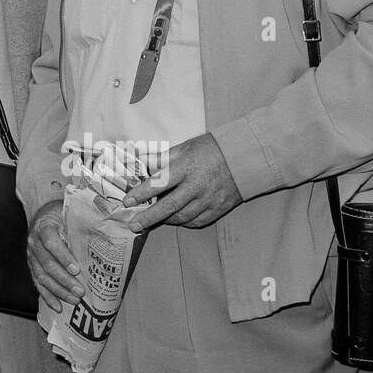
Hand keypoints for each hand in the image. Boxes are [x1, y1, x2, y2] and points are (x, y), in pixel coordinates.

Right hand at [26, 197, 82, 311]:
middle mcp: (34, 242)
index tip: (77, 269)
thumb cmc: (61, 214)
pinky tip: (58, 307)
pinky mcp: (32, 266)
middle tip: (80, 291)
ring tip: (74, 300)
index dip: (63, 256)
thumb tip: (111, 225)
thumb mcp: (70, 211)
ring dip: (58, 290)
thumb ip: (85, 219)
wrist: (43, 214)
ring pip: (42, 276)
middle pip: (47, 263)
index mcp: (43, 226)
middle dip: (64, 279)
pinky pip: (38, 284)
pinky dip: (47, 296)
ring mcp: (31, 256)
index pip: (50, 241)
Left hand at [117, 132, 241, 231]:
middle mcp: (197, 186)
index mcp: (186, 167)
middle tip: (133, 225)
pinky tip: (174, 219)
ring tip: (152, 220)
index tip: (128, 201)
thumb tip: (140, 162)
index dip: (141, 193)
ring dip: (164, 220)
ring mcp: (209, 200)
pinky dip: (183, 222)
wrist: (244, 157)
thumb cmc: (210, 149)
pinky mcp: (218, 208)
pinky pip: (197, 222)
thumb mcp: (184, 147)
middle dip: (148, 218)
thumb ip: (162, 158)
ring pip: (182, 217)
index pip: (159, 183)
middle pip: (168, 206)